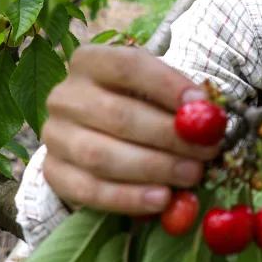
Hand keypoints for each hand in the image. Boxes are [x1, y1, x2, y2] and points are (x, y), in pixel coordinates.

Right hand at [41, 46, 220, 214]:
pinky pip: (90, 190)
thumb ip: (177, 99)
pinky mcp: (52, 172)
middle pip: (118, 115)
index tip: (203, 105)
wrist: (92, 132)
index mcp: (89, 61)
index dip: (167, 85)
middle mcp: (65, 96)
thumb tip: (209, 116)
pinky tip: (162, 200)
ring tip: (192, 175)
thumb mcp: (153, 89)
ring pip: (102, 155)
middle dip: (168, 135)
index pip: (128, 66)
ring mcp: (54, 135)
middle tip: (206, 151)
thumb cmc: (134, 103)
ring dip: (154, 168)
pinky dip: (129, 198)